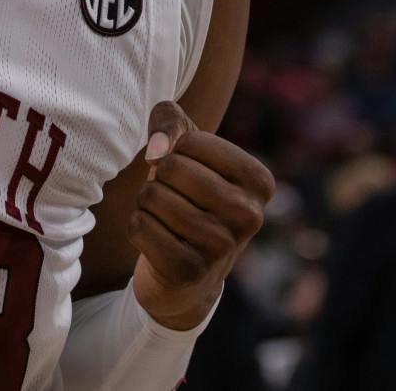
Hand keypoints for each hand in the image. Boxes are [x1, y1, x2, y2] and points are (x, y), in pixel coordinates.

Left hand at [127, 100, 274, 330]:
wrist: (190, 273)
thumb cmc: (190, 194)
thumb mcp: (189, 149)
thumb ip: (171, 121)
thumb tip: (156, 151)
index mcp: (258, 181)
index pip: (191, 140)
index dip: (174, 151)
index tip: (188, 172)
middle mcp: (249, 215)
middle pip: (171, 167)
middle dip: (158, 177)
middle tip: (171, 195)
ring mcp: (221, 247)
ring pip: (151, 196)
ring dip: (145, 201)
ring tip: (163, 214)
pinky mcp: (189, 271)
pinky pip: (139, 226)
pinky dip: (136, 225)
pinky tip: (155, 236)